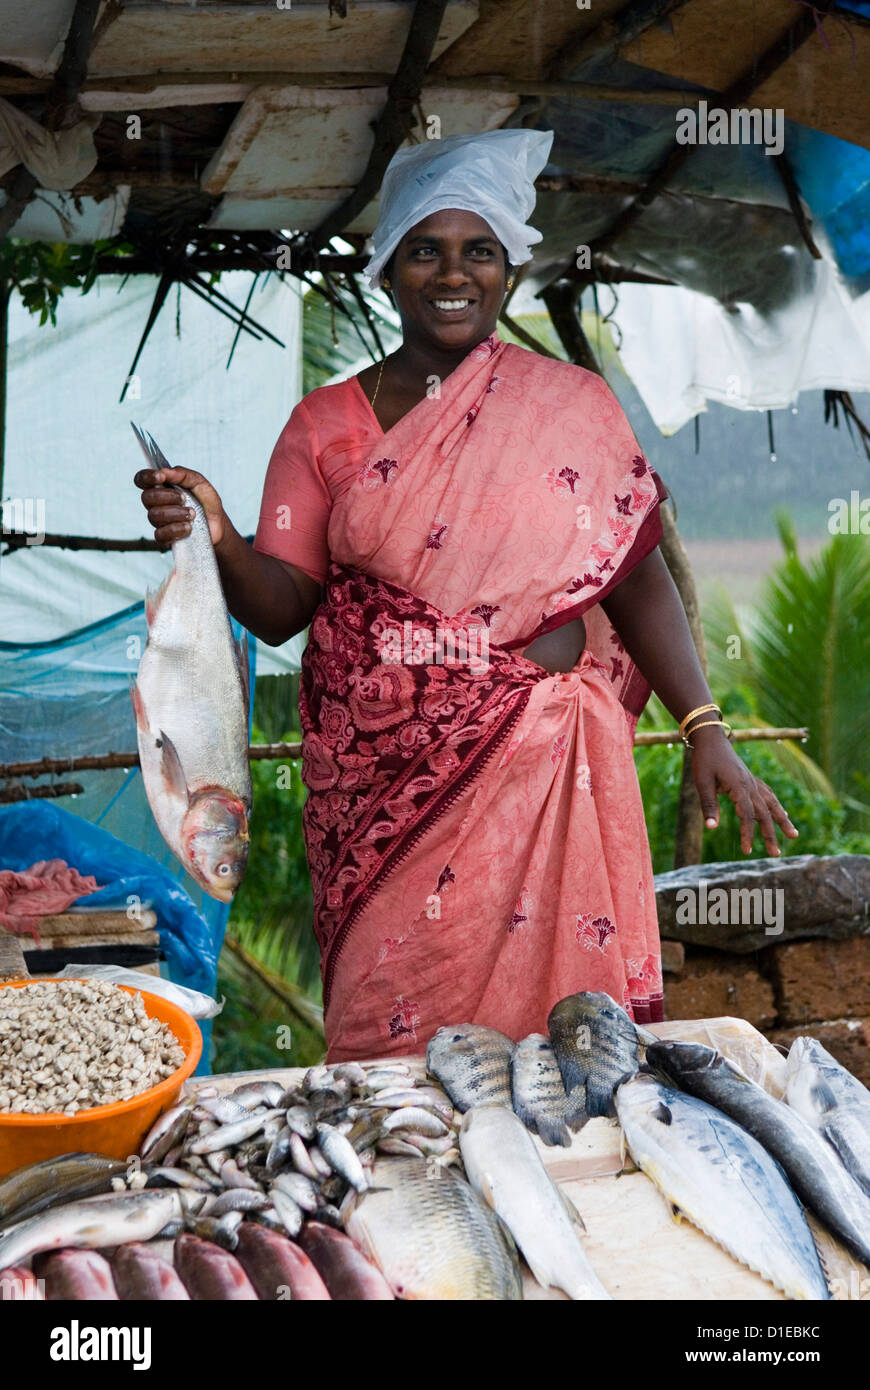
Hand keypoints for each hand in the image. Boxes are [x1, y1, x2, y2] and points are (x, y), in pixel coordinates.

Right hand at [134, 466, 226, 550]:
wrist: (218, 526)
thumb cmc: (206, 503)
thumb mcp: (200, 483)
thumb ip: (183, 474)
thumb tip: (165, 471)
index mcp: (161, 487)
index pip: (142, 479)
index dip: (147, 476)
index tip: (160, 476)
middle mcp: (156, 504)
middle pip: (146, 497)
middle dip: (167, 496)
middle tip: (184, 499)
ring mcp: (159, 522)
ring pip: (154, 515)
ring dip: (176, 513)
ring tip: (192, 514)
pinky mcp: (164, 538)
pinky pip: (160, 534)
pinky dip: (176, 529)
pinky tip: (189, 528)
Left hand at [690, 724, 798, 856]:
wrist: (711, 738)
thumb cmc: (704, 760)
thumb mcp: (702, 782)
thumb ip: (709, 805)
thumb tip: (712, 828)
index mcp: (739, 787)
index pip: (747, 815)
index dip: (747, 834)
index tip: (747, 851)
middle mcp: (750, 785)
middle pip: (764, 814)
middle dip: (770, 835)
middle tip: (776, 855)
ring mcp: (753, 782)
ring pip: (772, 804)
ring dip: (782, 821)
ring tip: (794, 836)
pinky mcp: (751, 780)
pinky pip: (769, 795)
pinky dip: (776, 806)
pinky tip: (783, 814)